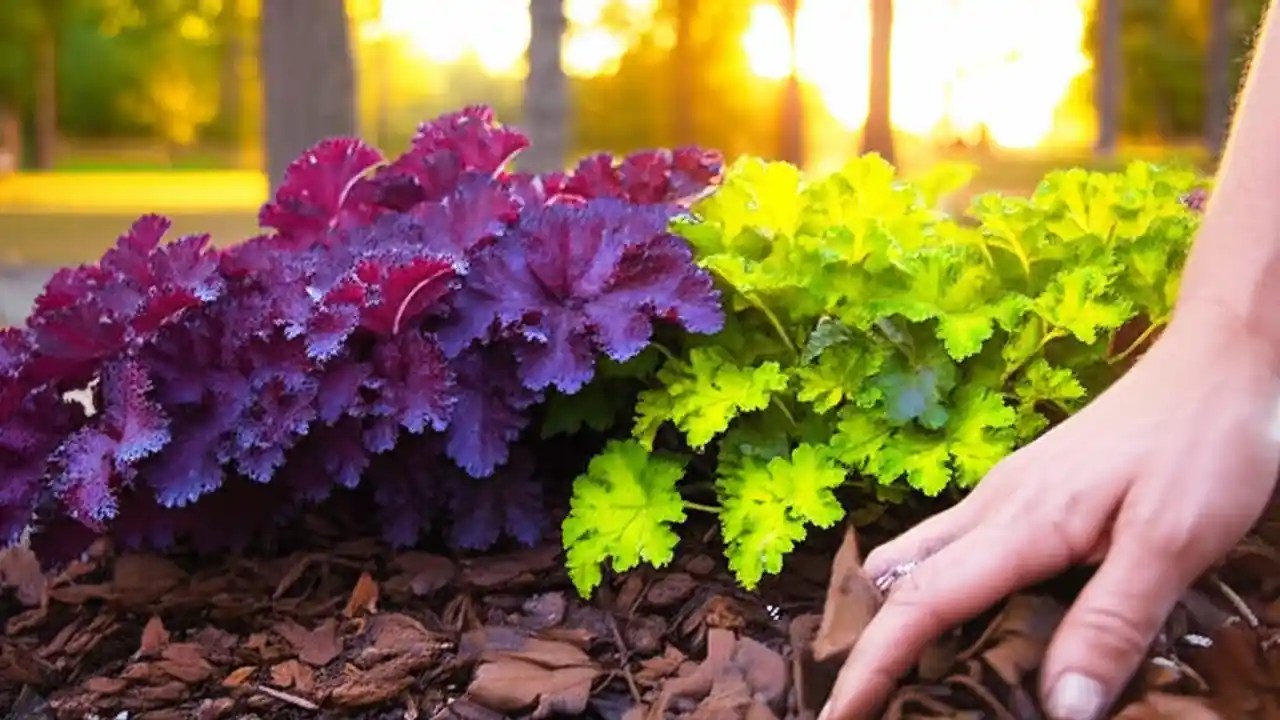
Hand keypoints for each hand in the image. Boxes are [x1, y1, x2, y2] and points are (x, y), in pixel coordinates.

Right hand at [820, 299, 1279, 719]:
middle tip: (866, 700)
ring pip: (920, 555)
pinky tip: (971, 614)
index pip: (924, 603)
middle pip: (899, 576)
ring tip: (905, 668)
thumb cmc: (1202, 447)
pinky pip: (954, 543)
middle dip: (871, 639)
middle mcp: (995, 506)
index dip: (875, 663)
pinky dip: (937, 587)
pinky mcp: (1029, 488)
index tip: (839, 714)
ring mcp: (1007, 493)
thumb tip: (1061, 708)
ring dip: (898, 611)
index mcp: (1020, 524)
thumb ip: (1110, 623)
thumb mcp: (1172, 543)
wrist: (1218, 364)